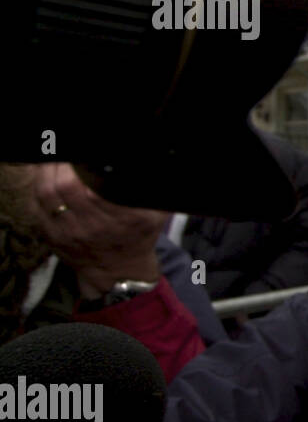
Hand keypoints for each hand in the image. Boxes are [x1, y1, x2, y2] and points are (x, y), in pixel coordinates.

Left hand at [25, 163, 168, 299]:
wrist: (118, 270)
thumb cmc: (138, 234)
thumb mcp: (157, 212)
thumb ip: (149, 188)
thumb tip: (142, 163)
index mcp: (124, 218)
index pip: (94, 187)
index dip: (82, 167)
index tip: (84, 155)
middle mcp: (94, 226)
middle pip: (65, 185)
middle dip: (62, 163)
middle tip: (65, 151)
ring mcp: (69, 232)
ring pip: (47, 193)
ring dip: (47, 170)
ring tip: (54, 158)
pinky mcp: (51, 235)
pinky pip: (37, 205)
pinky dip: (39, 186)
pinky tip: (46, 175)